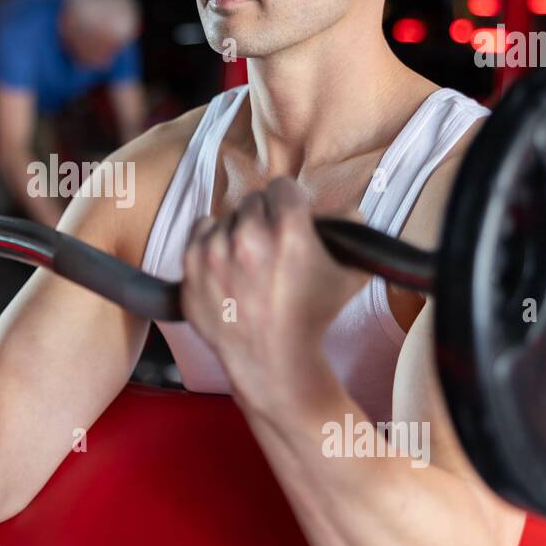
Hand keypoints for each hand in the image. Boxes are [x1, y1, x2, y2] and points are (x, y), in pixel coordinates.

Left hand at [180, 177, 370, 400]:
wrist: (271, 358)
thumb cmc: (311, 317)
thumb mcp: (349, 273)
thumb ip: (353, 230)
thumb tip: (348, 209)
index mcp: (289, 231)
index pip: (282, 187)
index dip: (290, 203)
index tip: (291, 219)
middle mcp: (249, 236)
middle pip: (253, 201)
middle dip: (264, 218)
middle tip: (271, 245)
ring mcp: (215, 252)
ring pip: (227, 216)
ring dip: (238, 231)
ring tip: (249, 260)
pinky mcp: (191, 267)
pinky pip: (200, 229)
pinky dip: (211, 240)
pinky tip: (226, 262)